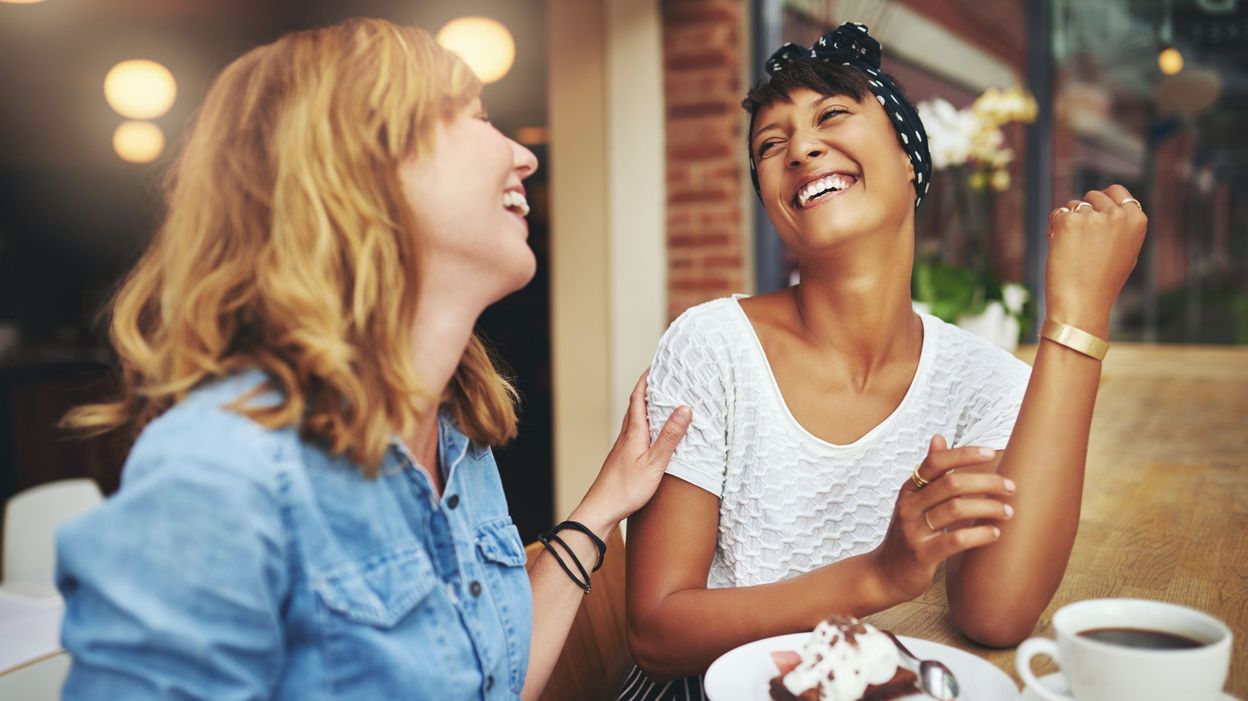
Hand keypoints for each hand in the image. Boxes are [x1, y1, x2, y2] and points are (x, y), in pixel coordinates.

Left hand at [572, 370, 691, 537]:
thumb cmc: (626, 489)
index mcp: (634, 431)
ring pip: (635, 418)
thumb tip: (684, 409)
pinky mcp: (623, 457)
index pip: (639, 396)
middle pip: (636, 404)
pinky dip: (646, 422)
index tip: (657, 364)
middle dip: (648, 388)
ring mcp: (623, 446)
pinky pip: (636, 431)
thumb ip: (669, 436)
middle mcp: (626, 434)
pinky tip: (652, 431)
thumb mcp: (654, 463)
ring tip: (661, 398)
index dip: (647, 378)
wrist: (601, 508)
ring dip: (646, 405)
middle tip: (663, 376)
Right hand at [869, 436, 1015, 601]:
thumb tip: (938, 437)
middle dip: (986, 482)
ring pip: (955, 509)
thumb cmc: (907, 535)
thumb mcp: (913, 501)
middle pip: (951, 484)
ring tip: (1008, 512)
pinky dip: (978, 535)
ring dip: (988, 508)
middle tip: (1010, 487)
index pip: (935, 463)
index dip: (963, 455)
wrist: (884, 574)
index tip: (991, 452)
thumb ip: (929, 473)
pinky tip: (995, 534)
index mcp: (909, 490)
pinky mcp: (921, 555)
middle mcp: (909, 506)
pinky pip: (954, 540)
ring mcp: (913, 530)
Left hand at [1045, 185, 1147, 335]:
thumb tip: (1111, 207)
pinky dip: (1054, 228)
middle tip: (1082, 240)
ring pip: (1074, 205)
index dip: (1103, 201)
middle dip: (1084, 212)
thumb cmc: (1103, 283)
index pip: (1117, 191)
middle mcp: (1117, 215)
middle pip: (1093, 196)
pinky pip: (1058, 214)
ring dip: (1069, 221)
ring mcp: (1093, 217)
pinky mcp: (1069, 222)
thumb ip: (1121, 227)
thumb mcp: (1126, 252)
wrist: (1083, 303)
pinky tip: (1059, 247)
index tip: (1096, 214)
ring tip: (1073, 249)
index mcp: (1136, 220)